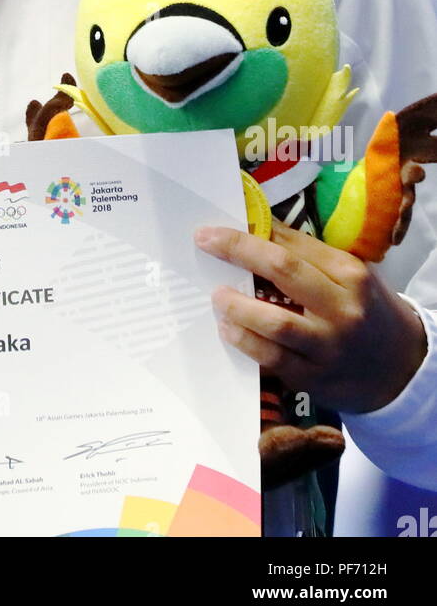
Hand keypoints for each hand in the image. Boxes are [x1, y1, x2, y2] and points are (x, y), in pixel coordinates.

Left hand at [194, 220, 427, 414]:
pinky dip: (246, 343)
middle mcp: (341, 308)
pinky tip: (228, 331)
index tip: (218, 227)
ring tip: (217, 297)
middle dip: (239, 251)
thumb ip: (309, 256)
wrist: (400, 367)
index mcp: (349, 274)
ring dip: (238, 306)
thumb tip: (257, 228)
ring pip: (276, 322)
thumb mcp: (350, 276)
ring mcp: (328, 346)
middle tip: (205, 242)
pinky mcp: (315, 378)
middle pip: (283, 270)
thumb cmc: (366, 310)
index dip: (252, 234)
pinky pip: (273, 360)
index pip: (293, 245)